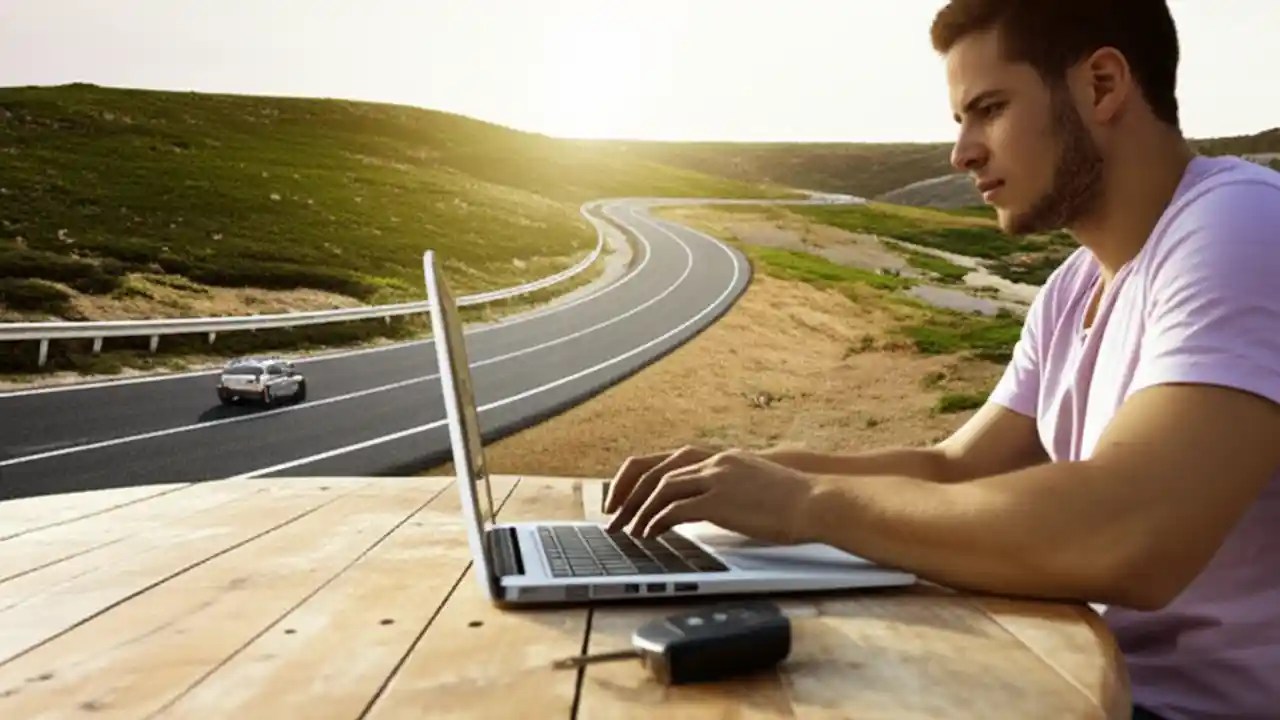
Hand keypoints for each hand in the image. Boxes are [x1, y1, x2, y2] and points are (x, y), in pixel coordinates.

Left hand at [609, 449, 822, 543]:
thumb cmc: (787, 500)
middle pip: (654, 472)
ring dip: (638, 512)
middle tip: (613, 518)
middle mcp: (712, 462)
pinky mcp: (720, 501)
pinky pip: (675, 510)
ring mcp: (715, 479)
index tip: (622, 499)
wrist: (813, 501)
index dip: (636, 479)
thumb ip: (723, 487)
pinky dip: (656, 522)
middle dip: (628, 496)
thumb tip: (701, 505)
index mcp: (717, 457)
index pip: (663, 462)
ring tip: (628, 532)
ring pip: (660, 489)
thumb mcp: (749, 483)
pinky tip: (649, 536)